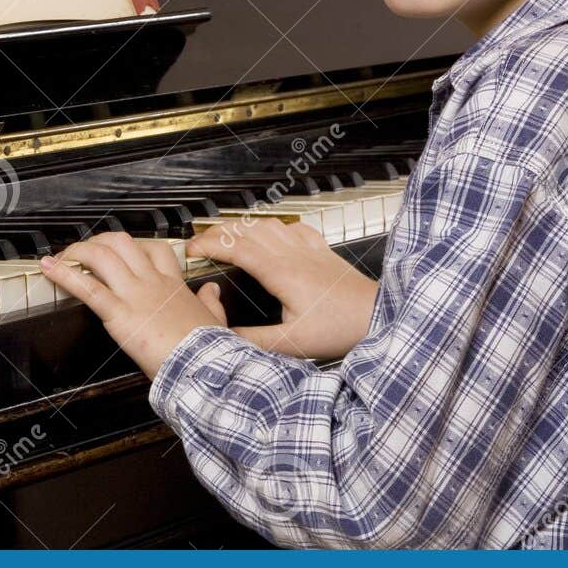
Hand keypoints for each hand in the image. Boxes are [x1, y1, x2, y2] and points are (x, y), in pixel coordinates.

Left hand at [39, 232, 226, 377]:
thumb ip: (211, 302)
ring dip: (78, 251)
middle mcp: (151, 283)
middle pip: (122, 244)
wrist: (203, 365)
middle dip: (99, 242)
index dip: (134, 245)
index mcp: (172, 285)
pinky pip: (88, 288)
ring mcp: (134, 295)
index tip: (120, 250)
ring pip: (101, 257)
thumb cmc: (209, 349)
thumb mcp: (215, 319)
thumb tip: (212, 291)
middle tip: (85, 250)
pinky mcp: (120, 314)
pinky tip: (50, 268)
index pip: (154, 250)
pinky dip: (65, 275)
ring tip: (62, 256)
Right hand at [187, 217, 377, 359]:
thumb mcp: (292, 343)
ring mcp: (309, 249)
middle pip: (248, 229)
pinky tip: (272, 234)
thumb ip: (254, 340)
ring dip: (244, 226)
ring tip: (228, 236)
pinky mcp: (323, 251)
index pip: (237, 247)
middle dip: (219, 232)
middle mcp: (293, 255)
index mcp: (281, 273)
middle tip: (201, 243)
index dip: (210, 244)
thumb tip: (224, 336)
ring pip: (269, 224)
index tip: (191, 249)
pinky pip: (293, 228)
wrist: (377, 317)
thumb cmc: (340, 328)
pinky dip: (274, 227)